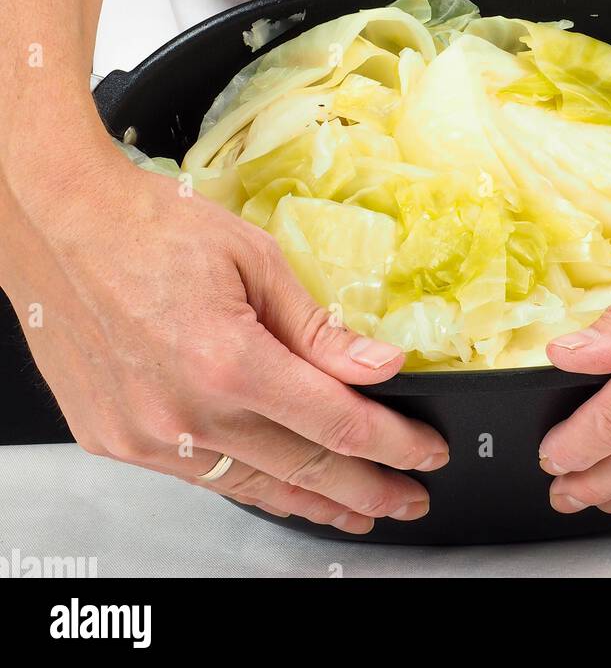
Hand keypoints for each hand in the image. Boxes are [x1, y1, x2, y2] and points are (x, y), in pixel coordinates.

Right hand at [1, 142, 446, 533]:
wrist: (62, 224)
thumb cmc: (149, 226)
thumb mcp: (254, 260)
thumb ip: (318, 328)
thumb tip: (378, 366)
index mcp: (229, 362)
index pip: (338, 424)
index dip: (394, 445)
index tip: (427, 453)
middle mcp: (186, 414)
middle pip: (301, 470)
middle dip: (365, 490)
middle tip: (406, 499)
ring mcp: (147, 437)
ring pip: (250, 487)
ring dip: (309, 502)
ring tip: (353, 510)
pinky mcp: (118, 441)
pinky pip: (199, 475)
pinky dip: (247, 481)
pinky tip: (276, 482)